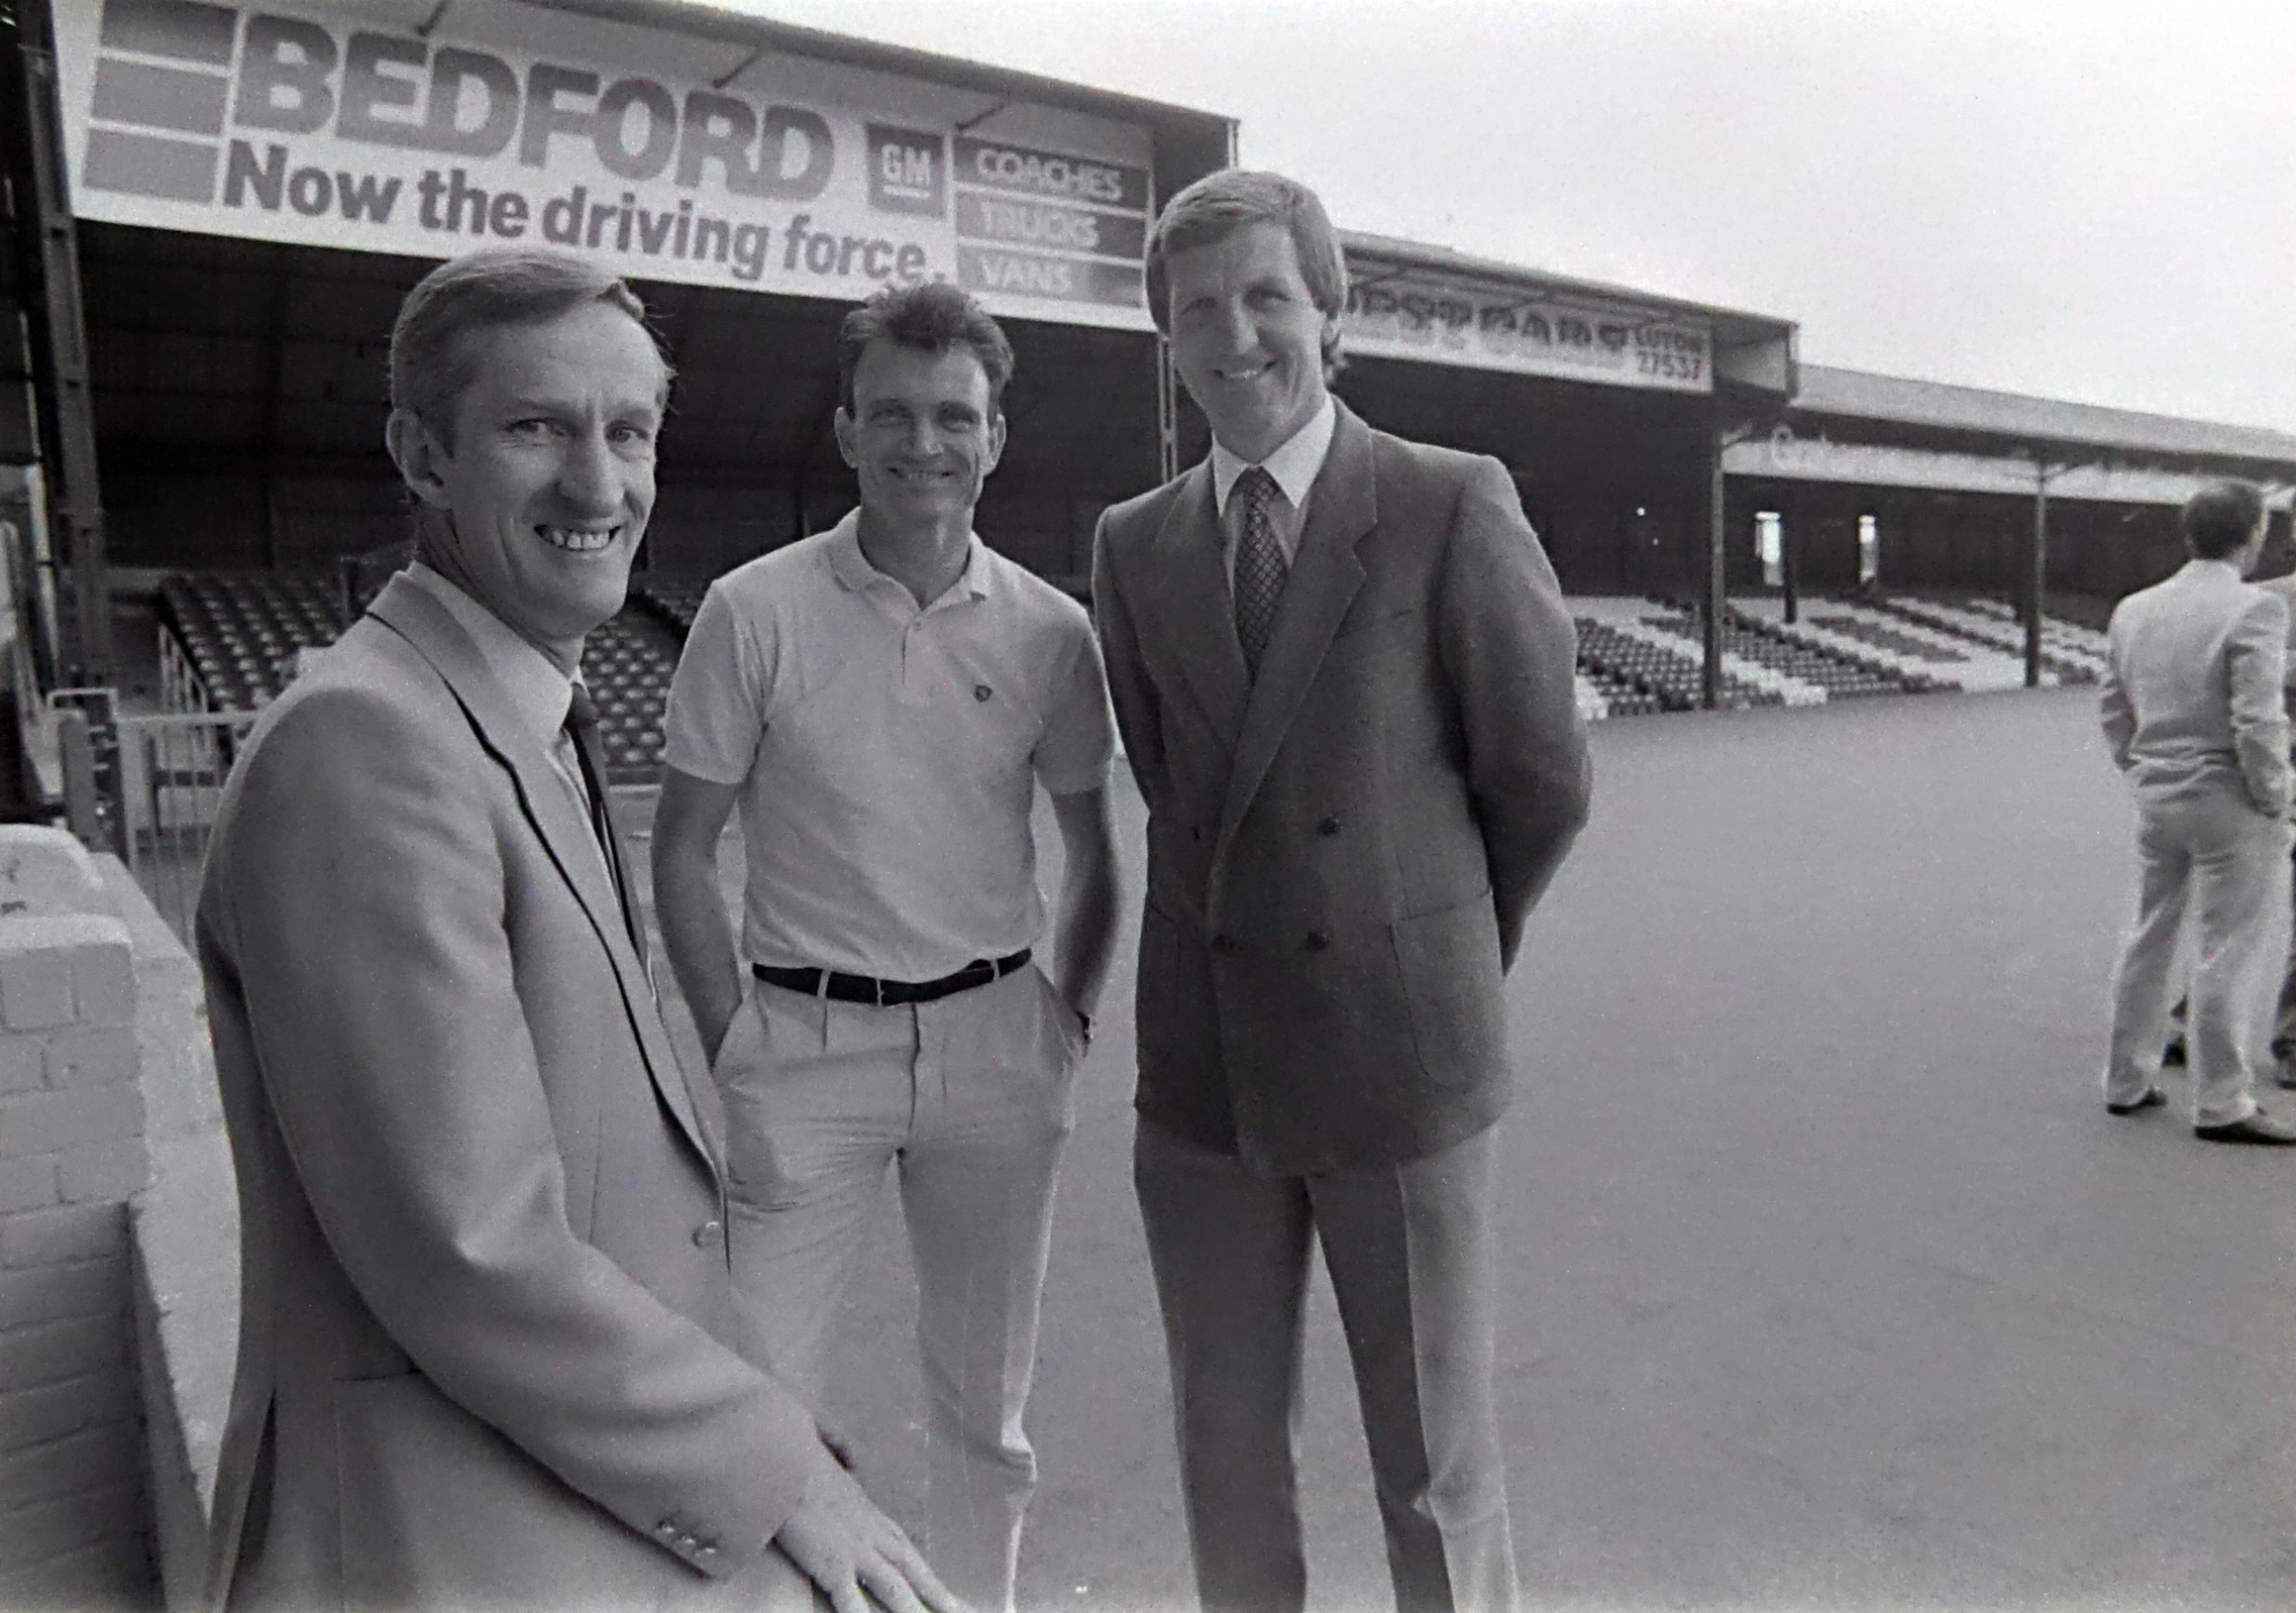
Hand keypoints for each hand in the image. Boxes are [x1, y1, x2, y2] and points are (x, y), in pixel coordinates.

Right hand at [773, 1442, 970, 1612]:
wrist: (782, 1459)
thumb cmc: (798, 1456)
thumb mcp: (828, 1459)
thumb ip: (843, 1465)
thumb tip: (849, 1462)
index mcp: (868, 1512)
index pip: (903, 1546)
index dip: (922, 1570)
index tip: (940, 1587)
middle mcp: (870, 1530)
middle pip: (911, 1567)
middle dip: (936, 1591)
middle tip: (959, 1610)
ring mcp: (855, 1547)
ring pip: (895, 1586)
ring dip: (913, 1608)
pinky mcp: (832, 1561)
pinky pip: (851, 1598)